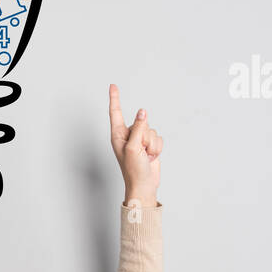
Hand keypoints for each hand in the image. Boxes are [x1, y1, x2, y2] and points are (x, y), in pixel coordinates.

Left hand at [108, 83, 161, 206]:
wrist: (144, 185)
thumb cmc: (133, 170)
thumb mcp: (134, 147)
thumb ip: (139, 128)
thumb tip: (142, 112)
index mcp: (118, 135)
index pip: (116, 112)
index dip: (115, 98)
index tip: (113, 85)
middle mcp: (128, 136)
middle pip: (142, 123)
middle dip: (145, 137)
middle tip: (141, 152)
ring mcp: (139, 140)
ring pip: (152, 130)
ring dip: (152, 145)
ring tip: (145, 156)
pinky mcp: (150, 145)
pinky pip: (159, 138)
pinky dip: (157, 148)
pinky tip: (151, 157)